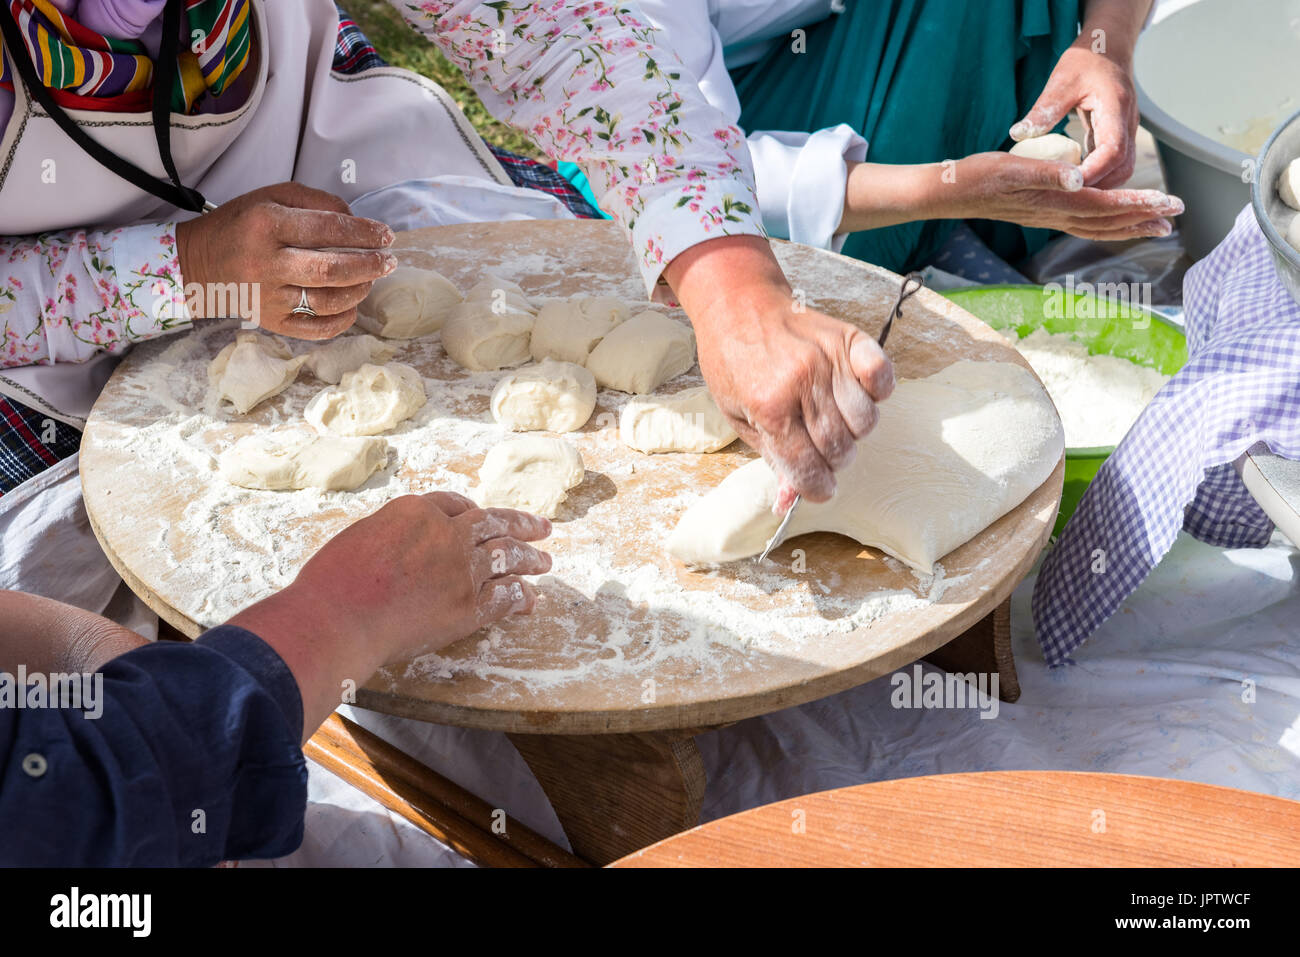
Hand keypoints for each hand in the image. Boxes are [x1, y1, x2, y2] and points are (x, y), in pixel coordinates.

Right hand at [176, 182, 397, 339]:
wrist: (199, 263)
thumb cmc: (242, 225)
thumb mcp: (272, 197)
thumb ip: (316, 201)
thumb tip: (356, 219)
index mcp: (265, 225)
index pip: (326, 229)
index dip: (363, 232)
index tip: (386, 235)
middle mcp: (266, 263)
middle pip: (330, 270)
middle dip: (369, 265)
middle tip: (389, 261)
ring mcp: (268, 297)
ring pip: (327, 301)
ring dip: (360, 290)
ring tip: (371, 278)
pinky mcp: (270, 321)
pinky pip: (315, 328)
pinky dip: (342, 320)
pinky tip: (353, 305)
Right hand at [229, 491, 551, 738]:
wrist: (338, 618)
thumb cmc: (331, 584)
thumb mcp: (356, 540)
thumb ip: (386, 538)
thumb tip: (392, 549)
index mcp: (415, 510)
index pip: (454, 504)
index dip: (471, 512)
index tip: (481, 517)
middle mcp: (446, 533)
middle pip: (492, 523)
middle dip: (520, 525)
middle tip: (542, 527)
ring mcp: (462, 569)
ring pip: (507, 556)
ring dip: (531, 558)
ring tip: (546, 561)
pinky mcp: (469, 605)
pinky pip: (505, 597)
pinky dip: (522, 597)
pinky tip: (532, 599)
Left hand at [664, 236, 893, 508]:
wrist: (739, 304)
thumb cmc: (733, 363)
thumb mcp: (737, 416)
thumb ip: (772, 456)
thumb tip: (790, 501)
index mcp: (769, 406)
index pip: (807, 467)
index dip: (816, 488)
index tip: (819, 489)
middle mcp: (802, 383)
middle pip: (839, 448)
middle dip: (832, 461)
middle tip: (819, 449)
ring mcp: (829, 359)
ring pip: (865, 421)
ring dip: (853, 432)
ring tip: (833, 420)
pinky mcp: (849, 339)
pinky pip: (882, 377)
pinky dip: (877, 392)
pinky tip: (857, 393)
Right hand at [943, 152, 1181, 240]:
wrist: (948, 193)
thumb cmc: (975, 177)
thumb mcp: (1010, 167)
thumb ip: (1046, 173)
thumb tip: (1080, 178)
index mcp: (1051, 202)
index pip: (1104, 205)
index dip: (1139, 204)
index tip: (1169, 201)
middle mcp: (1053, 214)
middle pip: (1107, 223)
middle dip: (1143, 219)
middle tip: (1176, 214)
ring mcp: (1046, 216)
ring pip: (1096, 226)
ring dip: (1129, 226)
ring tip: (1157, 225)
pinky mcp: (1040, 212)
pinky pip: (1082, 222)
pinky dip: (1105, 222)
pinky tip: (1113, 218)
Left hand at [1010, 32, 1141, 187]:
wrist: (1106, 50)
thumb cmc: (1085, 62)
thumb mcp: (1061, 81)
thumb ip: (1044, 109)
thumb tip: (1018, 134)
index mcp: (1115, 108)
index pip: (1113, 151)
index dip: (1093, 172)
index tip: (1069, 184)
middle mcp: (1127, 124)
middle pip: (1123, 168)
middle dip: (1098, 187)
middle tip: (1064, 196)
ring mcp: (1125, 131)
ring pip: (1122, 169)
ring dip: (1099, 185)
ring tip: (1066, 192)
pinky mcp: (1117, 136)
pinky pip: (1113, 164)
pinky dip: (1096, 176)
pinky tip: (1071, 181)